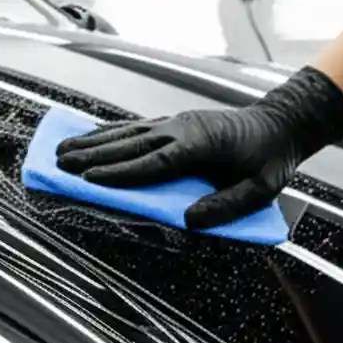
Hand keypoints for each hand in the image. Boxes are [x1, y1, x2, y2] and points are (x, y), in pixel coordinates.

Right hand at [56, 66, 342, 229]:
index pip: (155, 161)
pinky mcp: (175, 123)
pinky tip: (89, 139)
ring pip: (128, 132)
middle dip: (94, 155)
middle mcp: (183, 129)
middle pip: (131, 143)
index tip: (91, 180)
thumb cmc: (271, 157)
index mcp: (201, 144)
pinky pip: (135, 128)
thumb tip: (190, 221)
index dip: (122, 172)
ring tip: (62, 150)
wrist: (282, 122)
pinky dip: (109, 133)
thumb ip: (227, 206)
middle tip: (61, 164)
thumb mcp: (261, 188)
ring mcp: (176, 123)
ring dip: (93, 142)